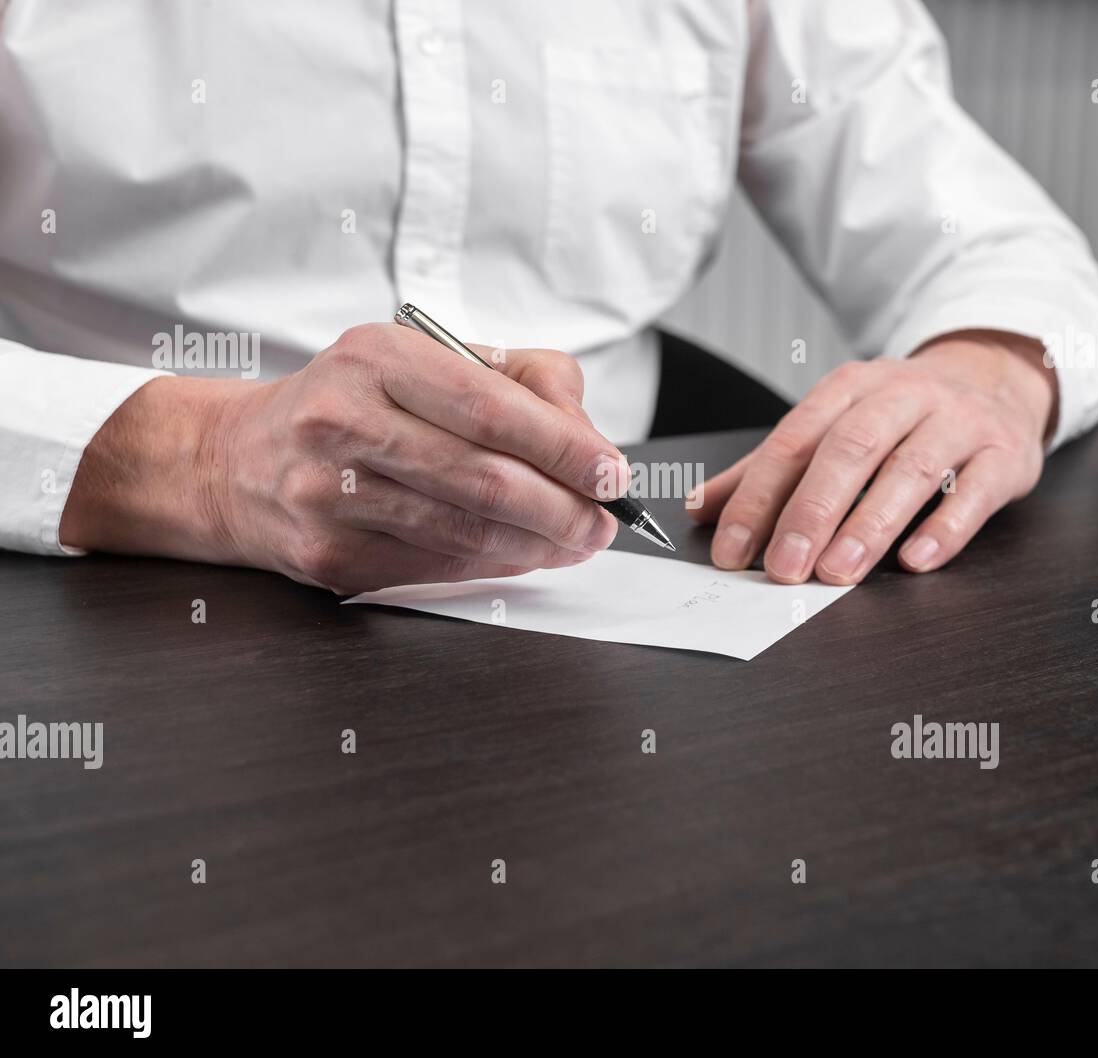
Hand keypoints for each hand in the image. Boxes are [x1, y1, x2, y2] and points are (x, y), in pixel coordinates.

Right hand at [62, 324, 626, 591]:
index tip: (611, 471)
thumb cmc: (347, 402)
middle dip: (564, 508)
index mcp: (374, 357)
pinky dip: (496, 565)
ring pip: (465, 531)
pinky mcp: (329, 557)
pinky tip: (527, 556)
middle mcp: (342, 422)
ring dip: (540, 545)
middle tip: (604, 521)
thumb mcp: (419, 358)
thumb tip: (585, 438)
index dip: (563, 447)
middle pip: (484, 478)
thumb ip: (515, 379)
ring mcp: (328, 496)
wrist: (234, 461)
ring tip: (578, 541)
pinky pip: (436, 566)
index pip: (490, 407)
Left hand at [688, 331, 1056, 583]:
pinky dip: (946, 527)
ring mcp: (959, 421)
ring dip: (871, 524)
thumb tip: (700, 508)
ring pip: (912, 469)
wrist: (995, 381)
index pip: (794, 441)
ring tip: (839, 571)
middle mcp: (904, 395)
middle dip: (812, 511)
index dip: (759, 497)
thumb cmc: (900, 417)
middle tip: (785, 567)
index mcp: (850, 387)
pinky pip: (974, 490)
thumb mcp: (833, 427)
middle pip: (850, 449)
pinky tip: (917, 560)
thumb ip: (768, 470)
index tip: (732, 550)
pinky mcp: (1004, 453)